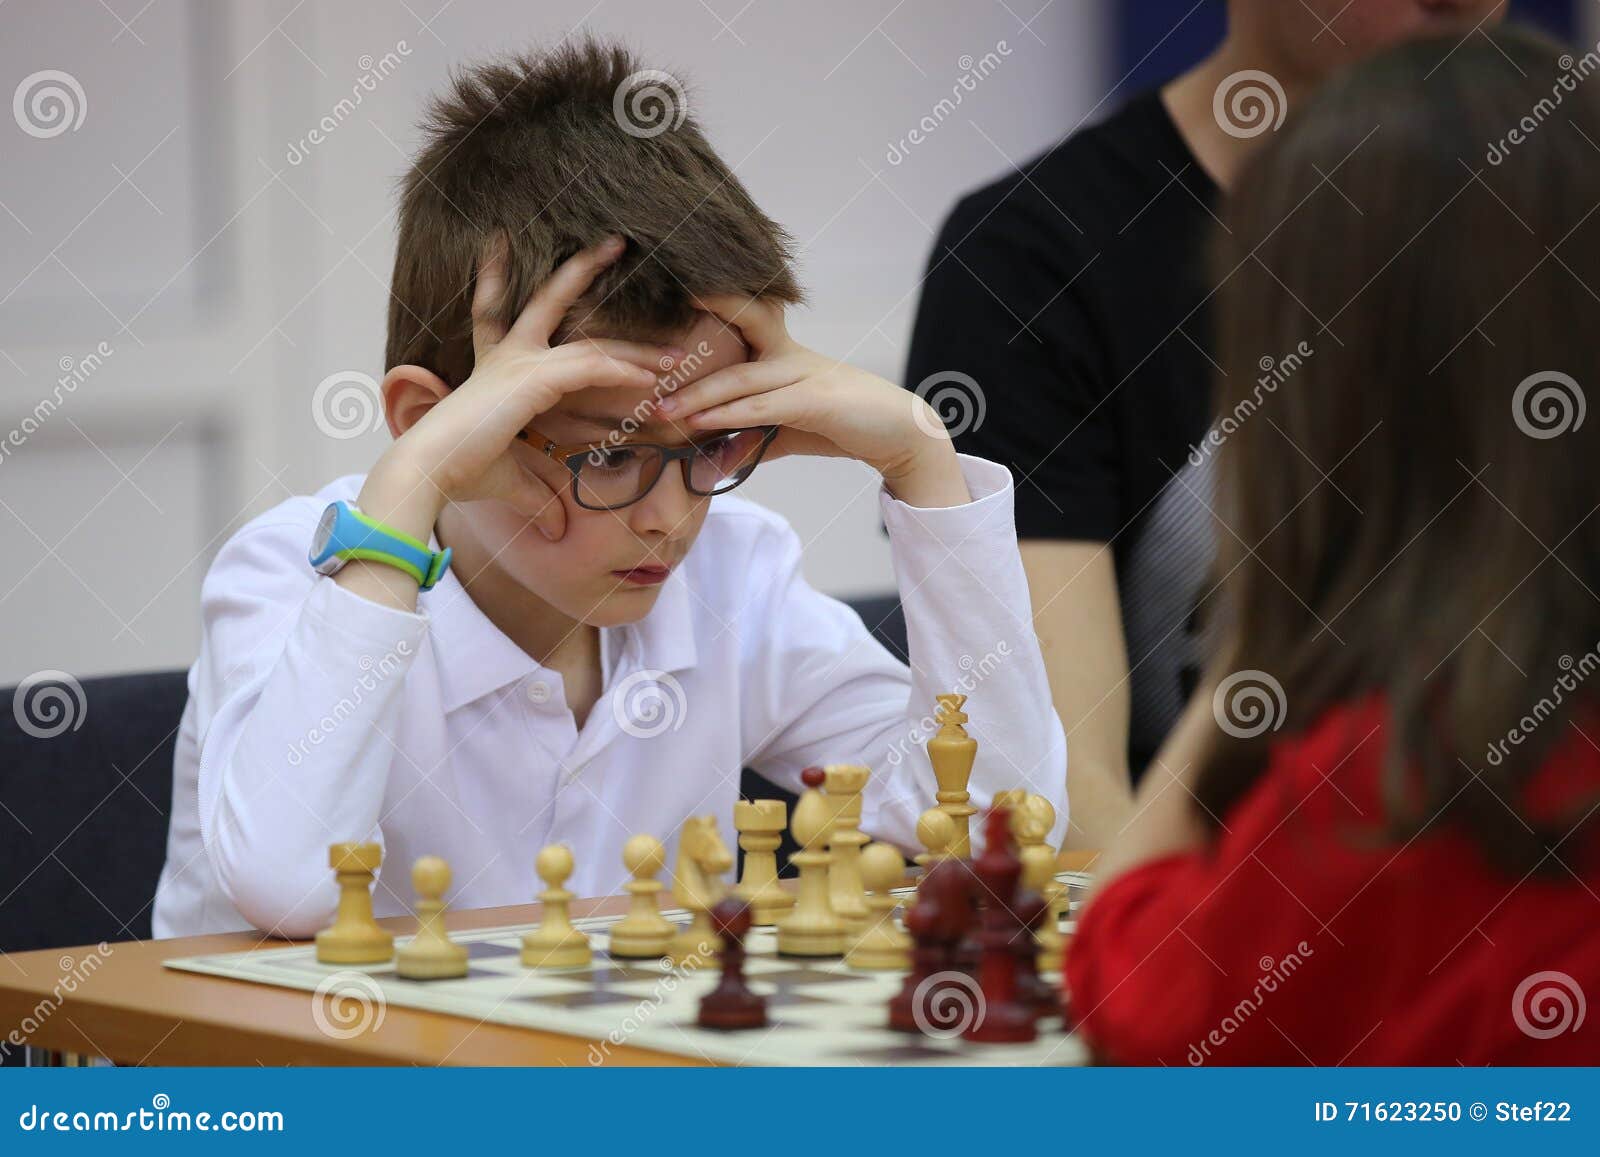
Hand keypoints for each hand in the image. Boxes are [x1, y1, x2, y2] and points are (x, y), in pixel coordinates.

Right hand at [368, 235, 683, 541]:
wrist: (428, 470)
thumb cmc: (458, 471)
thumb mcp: (510, 479)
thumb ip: (540, 495)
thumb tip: (561, 528)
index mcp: (494, 366)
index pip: (494, 313)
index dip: (493, 279)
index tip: (494, 244)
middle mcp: (507, 354)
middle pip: (549, 296)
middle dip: (582, 267)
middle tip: (615, 241)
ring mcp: (520, 362)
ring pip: (591, 343)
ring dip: (638, 349)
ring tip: (676, 352)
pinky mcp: (533, 379)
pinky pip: (591, 368)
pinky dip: (623, 374)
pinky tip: (651, 382)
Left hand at [658, 295, 970, 506]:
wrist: (901, 433)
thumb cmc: (841, 424)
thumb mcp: (787, 432)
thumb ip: (748, 440)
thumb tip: (709, 461)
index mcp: (782, 351)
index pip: (742, 314)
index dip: (710, 298)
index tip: (669, 293)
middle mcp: (790, 354)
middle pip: (732, 340)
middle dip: (688, 353)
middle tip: (640, 365)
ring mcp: (804, 375)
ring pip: (741, 379)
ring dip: (697, 396)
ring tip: (660, 410)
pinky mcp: (816, 401)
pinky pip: (763, 407)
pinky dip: (729, 416)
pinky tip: (701, 423)